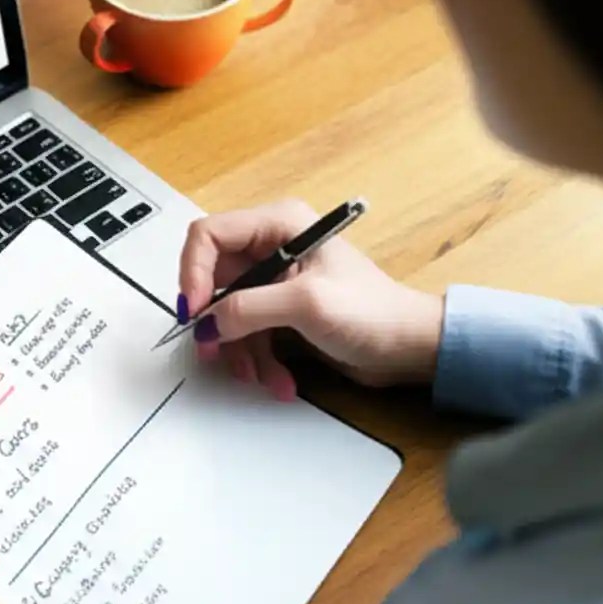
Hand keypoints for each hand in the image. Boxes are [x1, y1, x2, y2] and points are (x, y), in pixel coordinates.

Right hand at [179, 200, 444, 394]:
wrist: (409, 348)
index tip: (195, 310)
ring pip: (227, 314)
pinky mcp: (279, 311)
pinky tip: (279, 377)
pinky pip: (246, 334)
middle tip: (214, 349)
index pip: (209, 235)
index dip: (193, 272)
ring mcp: (275, 282)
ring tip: (260, 373)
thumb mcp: (307, 304)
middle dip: (216, 322)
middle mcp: (273, 247)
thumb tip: (207, 321)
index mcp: (280, 225)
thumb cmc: (377, 312)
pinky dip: (257, 360)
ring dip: (240, 350)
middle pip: (213, 280)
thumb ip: (249, 308)